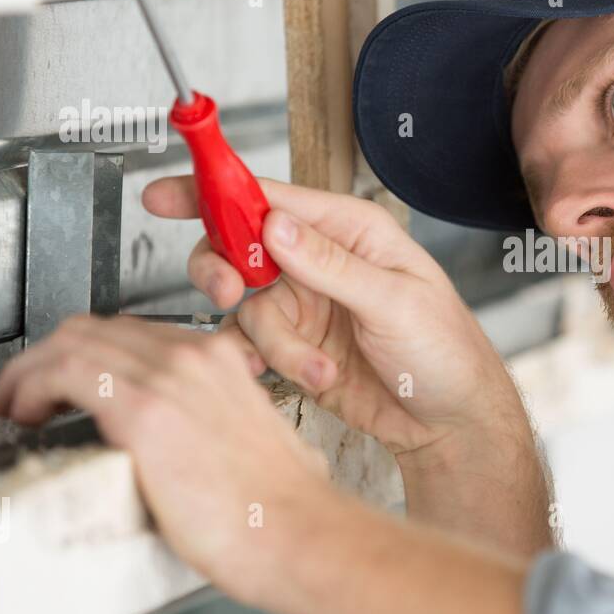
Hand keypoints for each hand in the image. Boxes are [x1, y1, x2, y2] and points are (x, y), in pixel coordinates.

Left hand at [0, 315, 328, 604]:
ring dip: (31, 372)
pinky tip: (24, 411)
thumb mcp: (256, 441)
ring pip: (72, 341)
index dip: (88, 355)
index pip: (134, 335)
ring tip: (17, 406)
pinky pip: (65, 371)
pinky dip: (31, 385)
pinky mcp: (145, 410)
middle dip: (51, 358)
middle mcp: (195, 358)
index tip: (68, 385)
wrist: (300, 532)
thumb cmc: (282, 508)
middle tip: (30, 395)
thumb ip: (221, 427)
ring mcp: (170, 377)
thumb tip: (193, 452)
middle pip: (97, 329)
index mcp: (222, 361)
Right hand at [141, 176, 531, 466]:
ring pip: (246, 307)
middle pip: (239, 246)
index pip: (270, 198)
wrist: (449, 422)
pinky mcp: (295, 348)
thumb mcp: (395, 302)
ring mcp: (305, 305)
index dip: (213, 191)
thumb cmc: (445, 352)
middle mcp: (320, 261)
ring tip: (319, 366)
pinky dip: (269, 364)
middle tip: (231, 292)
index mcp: (350, 230)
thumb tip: (276, 226)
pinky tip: (308, 374)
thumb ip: (332, 265)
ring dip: (276, 343)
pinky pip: (253, 346)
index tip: (164, 194)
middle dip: (226, 270)